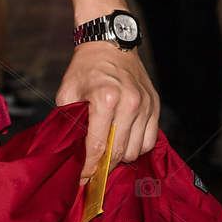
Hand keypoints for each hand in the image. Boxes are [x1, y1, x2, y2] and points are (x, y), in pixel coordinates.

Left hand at [56, 40, 159, 181]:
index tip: (82, 179)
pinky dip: (136, 146)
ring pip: (136, 150)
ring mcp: (145, 105)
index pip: (98, 145)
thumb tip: (73, 151)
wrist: (110, 43)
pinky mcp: (154, 106)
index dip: (89, 167)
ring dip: (121, 157)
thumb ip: (70, 121)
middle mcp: (129, 102)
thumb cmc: (85, 68)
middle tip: (93, 172)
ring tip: (107, 153)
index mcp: (106, 98)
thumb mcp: (67, 91)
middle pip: (119, 152)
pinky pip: (150, 140)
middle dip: (104, 167)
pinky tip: (123, 141)